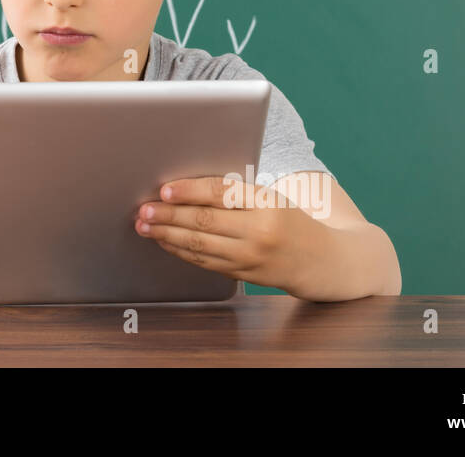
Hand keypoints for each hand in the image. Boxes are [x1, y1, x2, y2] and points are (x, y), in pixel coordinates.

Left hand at [134, 175, 334, 294]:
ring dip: (167, 235)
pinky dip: (180, 250)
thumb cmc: (289, 220)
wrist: (320, 260)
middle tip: (144, 209)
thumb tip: (186, 188)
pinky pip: (204, 262)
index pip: (222, 193)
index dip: (190, 190)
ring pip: (199, 245)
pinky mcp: (243, 274)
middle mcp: (259, 232)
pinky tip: (164, 241)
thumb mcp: (270, 197)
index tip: (165, 190)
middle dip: (169, 215)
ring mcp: (250, 257)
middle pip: (204, 221)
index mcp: (267, 203)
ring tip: (145, 225)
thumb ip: (235, 192)